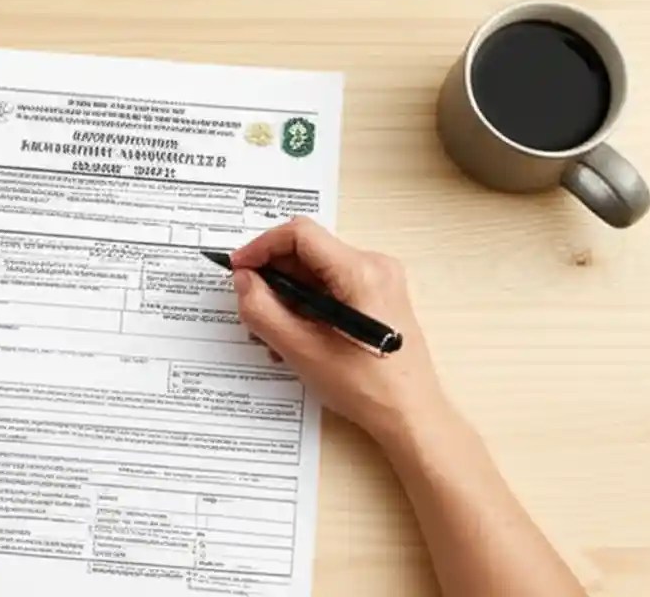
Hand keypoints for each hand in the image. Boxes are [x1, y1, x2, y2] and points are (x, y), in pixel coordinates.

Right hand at [230, 217, 447, 442]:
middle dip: (272, 278)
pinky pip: (330, 286)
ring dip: (287, 297)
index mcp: (360, 272)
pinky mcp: (377, 297)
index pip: (300, 234)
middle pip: (307, 252)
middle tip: (251, 309)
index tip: (238, 268)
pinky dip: (306, 305)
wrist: (411, 415)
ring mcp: (379, 281)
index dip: (261, 246)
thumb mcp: (301, 350)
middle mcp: (374, 267)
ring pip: (315, 272)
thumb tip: (244, 280)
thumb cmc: (368, 388)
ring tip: (272, 335)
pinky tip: (295, 337)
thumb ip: (263, 310)